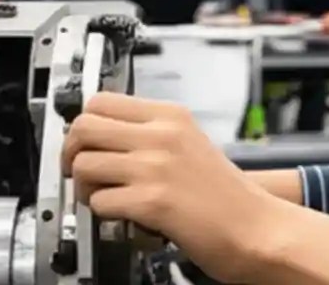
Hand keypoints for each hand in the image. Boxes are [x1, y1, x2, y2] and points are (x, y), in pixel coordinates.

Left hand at [62, 93, 287, 282]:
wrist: (256, 228)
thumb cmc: (226, 195)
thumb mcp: (190, 143)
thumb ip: (151, 134)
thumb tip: (103, 136)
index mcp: (171, 116)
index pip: (101, 101)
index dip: (84, 125)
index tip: (86, 143)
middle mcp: (161, 135)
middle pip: (84, 127)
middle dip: (72, 153)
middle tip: (81, 171)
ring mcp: (156, 167)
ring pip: (84, 164)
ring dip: (85, 187)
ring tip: (104, 197)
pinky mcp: (151, 201)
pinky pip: (99, 201)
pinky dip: (103, 213)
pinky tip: (123, 215)